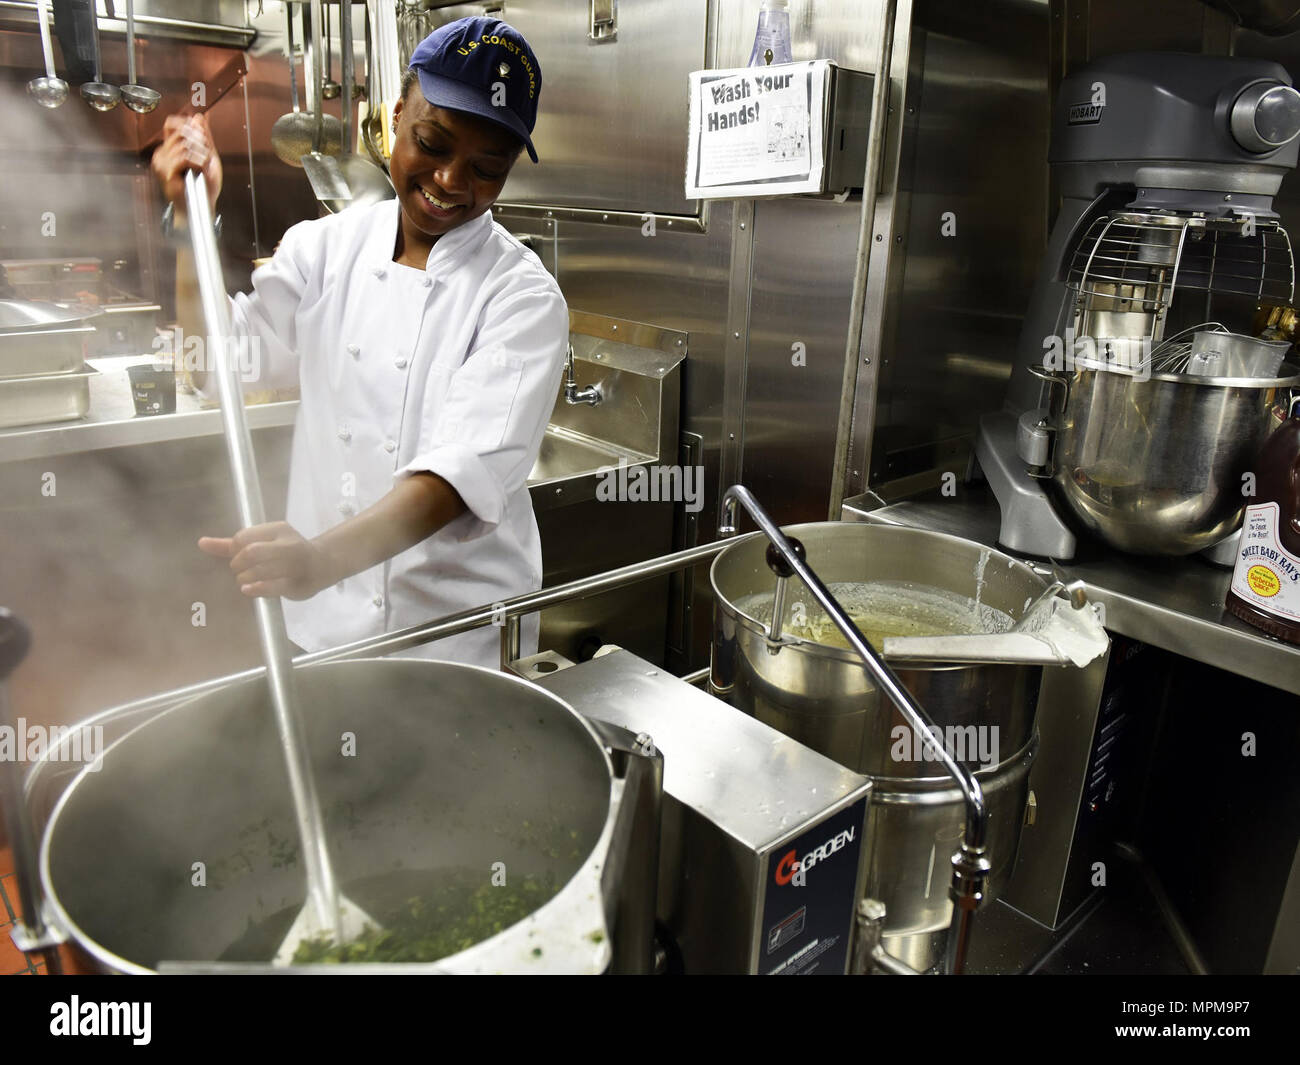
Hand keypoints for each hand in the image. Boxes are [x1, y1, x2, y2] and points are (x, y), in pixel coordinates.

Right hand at [151, 113, 222, 216]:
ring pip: (184, 144)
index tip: (202, 136)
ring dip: (201, 154)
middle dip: (200, 140)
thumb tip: (199, 116)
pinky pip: (184, 157)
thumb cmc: (203, 185)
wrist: (201, 207)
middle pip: (180, 132)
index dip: (188, 125)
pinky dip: (198, 162)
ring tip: (205, 165)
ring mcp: (162, 163)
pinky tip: (201, 169)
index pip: (172, 124)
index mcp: (168, 149)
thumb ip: (203, 136)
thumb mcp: (207, 156)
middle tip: (207, 154)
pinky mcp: (167, 172)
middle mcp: (162, 154)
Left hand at [199, 522, 336, 600]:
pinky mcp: (299, 582)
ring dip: (245, 578)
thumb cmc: (287, 553)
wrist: (323, 564)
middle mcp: (288, 543)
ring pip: (261, 570)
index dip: (234, 551)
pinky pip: (274, 586)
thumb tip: (201, 543)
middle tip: (238, 571)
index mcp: (277, 529)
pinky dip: (257, 589)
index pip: (244, 538)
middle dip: (238, 565)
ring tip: (245, 582)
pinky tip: (249, 589)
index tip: (238, 559)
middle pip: (252, 552)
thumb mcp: (261, 543)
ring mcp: (296, 563)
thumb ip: (231, 545)